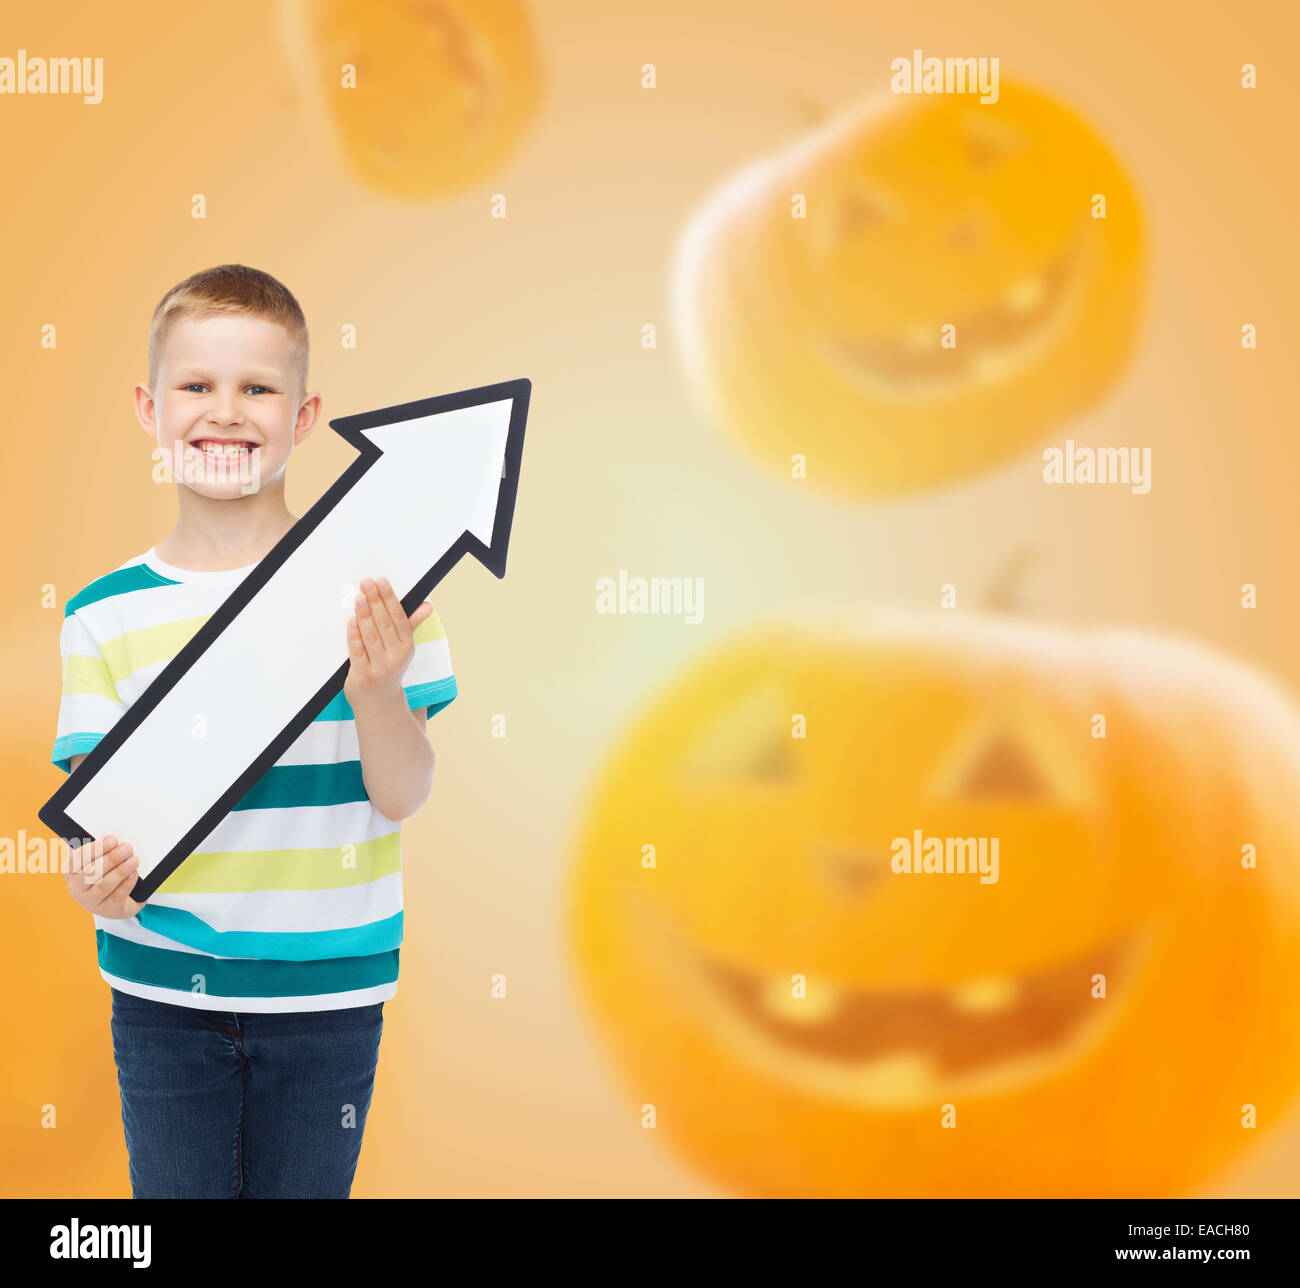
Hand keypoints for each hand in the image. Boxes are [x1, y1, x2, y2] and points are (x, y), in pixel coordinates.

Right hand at [65, 834, 142, 918]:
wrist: (119, 900)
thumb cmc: (107, 873)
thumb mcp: (101, 860)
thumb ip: (102, 850)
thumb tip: (113, 839)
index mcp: (71, 872)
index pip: (77, 859)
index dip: (95, 848)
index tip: (113, 839)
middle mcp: (77, 888)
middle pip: (90, 872)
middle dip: (110, 858)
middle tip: (127, 848)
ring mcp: (91, 902)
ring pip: (103, 885)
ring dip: (120, 871)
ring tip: (134, 860)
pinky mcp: (107, 910)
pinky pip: (116, 897)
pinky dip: (126, 884)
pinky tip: (134, 874)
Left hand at [344, 575, 432, 708]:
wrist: (380, 703)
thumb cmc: (390, 669)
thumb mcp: (403, 648)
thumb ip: (411, 623)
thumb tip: (428, 606)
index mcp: (407, 647)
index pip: (399, 618)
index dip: (389, 598)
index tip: (381, 581)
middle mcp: (396, 657)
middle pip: (384, 624)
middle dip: (375, 601)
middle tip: (367, 583)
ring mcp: (379, 667)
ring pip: (371, 636)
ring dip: (364, 615)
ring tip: (359, 597)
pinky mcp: (363, 675)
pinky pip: (357, 651)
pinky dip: (354, 635)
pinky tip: (352, 621)